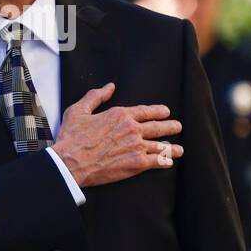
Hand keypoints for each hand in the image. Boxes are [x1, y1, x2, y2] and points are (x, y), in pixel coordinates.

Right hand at [52, 82, 184, 187]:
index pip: (146, 111)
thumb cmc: (72, 138)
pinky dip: (165, 161)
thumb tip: (109, 87)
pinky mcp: (137, 163)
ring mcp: (137, 146)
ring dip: (172, 147)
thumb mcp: (79, 110)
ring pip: (162, 145)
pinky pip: (158, 161)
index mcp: (121, 115)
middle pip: (159, 127)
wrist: (70, 162)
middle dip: (171, 127)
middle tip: (177, 127)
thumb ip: (95, 96)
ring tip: (179, 149)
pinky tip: (169, 162)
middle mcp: (132, 129)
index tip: (166, 112)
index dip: (159, 111)